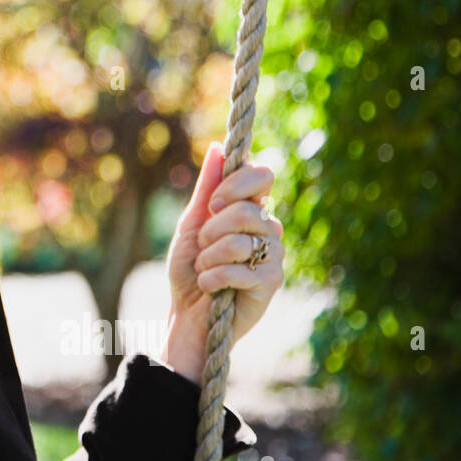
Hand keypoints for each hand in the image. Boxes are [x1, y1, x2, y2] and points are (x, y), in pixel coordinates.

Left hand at [166, 142, 284, 350]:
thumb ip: (207, 188)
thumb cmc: (190, 268)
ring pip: (240, 241)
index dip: (238, 183)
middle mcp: (267, 227)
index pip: (262, 175)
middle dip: (212, 230)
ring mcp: (273, 254)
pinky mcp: (272, 282)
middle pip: (247, 210)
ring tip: (204, 270)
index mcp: (250, 208)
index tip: (214, 203)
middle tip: (203, 245)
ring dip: (208, 258)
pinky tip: (211, 287)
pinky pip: (238, 269)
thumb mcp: (191, 224)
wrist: (187, 313)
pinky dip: (212, 278)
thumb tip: (217, 148)